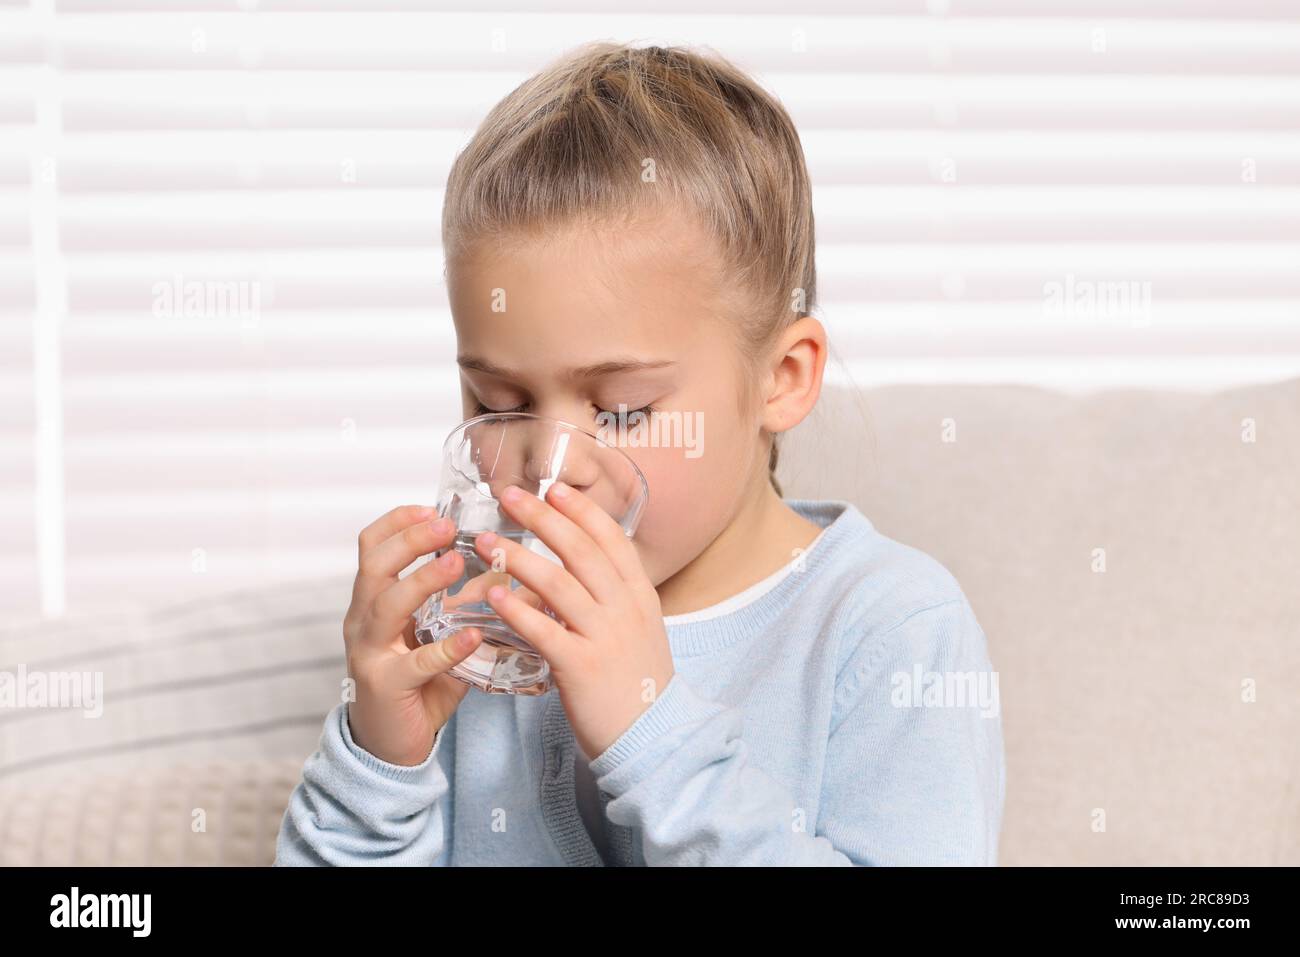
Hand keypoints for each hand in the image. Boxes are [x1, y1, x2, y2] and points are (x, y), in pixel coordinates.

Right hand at [343, 505, 485, 765]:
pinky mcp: (385, 686)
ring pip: (386, 604)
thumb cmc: (417, 682)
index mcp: (373, 600)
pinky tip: (473, 635)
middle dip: (409, 540)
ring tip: (456, 562)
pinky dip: (446, 647)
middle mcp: (363, 619)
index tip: (431, 508)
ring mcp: (369, 652)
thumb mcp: (439, 633)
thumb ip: (465, 604)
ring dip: (422, 579)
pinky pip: (415, 662)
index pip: (371, 546)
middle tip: (446, 525)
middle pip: (374, 565)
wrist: (390, 744)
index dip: (397, 522)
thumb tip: (506, 570)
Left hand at [473, 482, 673, 759]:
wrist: (652, 735)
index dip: (581, 510)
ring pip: (559, 585)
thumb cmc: (637, 680)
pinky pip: (544, 631)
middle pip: (581, 551)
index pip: (611, 539)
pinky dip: (517, 610)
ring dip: (519, 558)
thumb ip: (615, 594)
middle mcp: (625, 609)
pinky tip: (494, 595)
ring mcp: (605, 637)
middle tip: (511, 496)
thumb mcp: (639, 626)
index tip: (554, 487)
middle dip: (543, 519)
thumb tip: (583, 561)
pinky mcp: (581, 668)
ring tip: (488, 541)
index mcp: (639, 595)